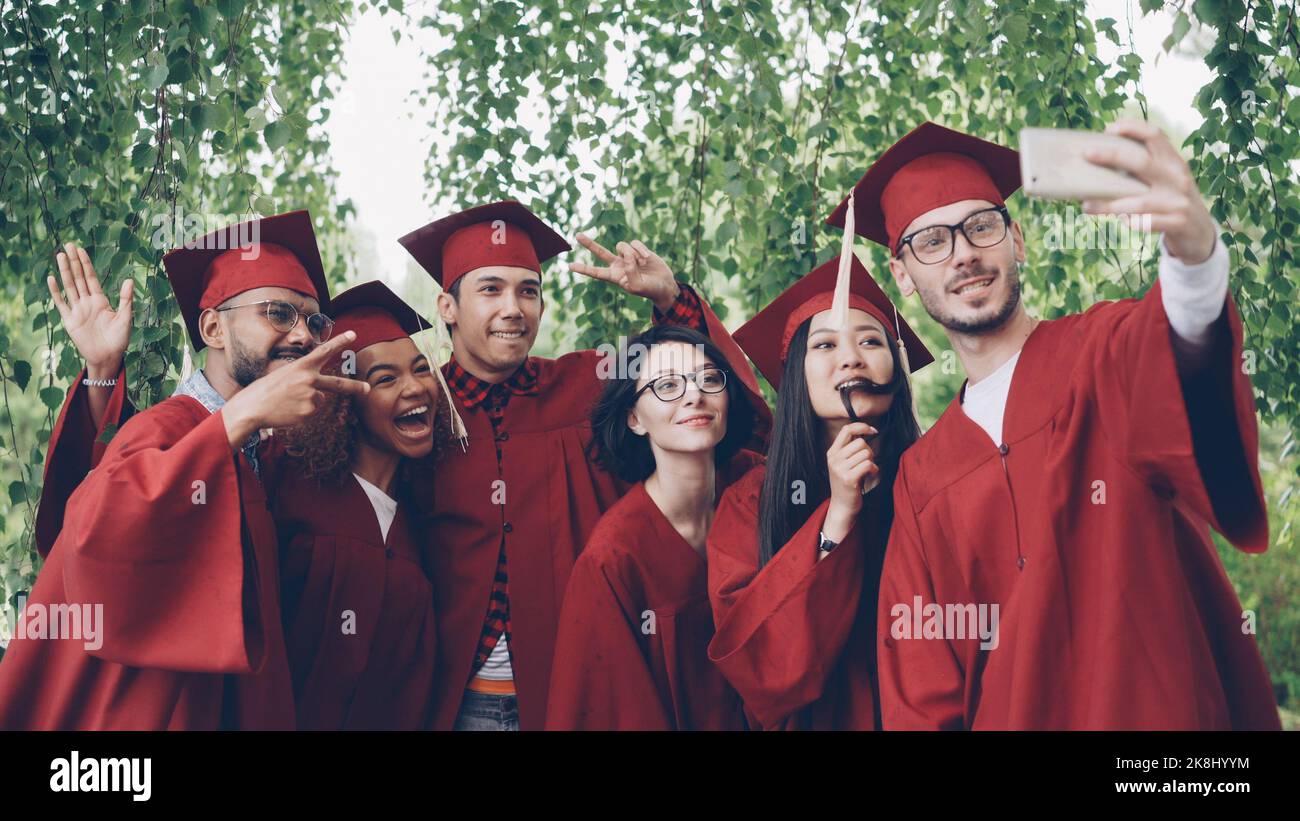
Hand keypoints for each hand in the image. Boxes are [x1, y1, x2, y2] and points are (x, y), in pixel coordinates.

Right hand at [47, 243, 133, 377]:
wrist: (108, 357)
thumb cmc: (119, 339)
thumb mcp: (125, 318)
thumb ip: (125, 299)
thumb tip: (129, 280)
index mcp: (101, 300)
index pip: (91, 278)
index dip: (86, 264)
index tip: (81, 250)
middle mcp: (87, 302)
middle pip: (78, 278)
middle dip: (73, 262)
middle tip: (68, 245)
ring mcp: (77, 310)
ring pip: (69, 286)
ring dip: (64, 271)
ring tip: (59, 256)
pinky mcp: (70, 320)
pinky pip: (61, 303)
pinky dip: (56, 292)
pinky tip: (52, 279)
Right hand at [220, 330, 369, 448]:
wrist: (251, 408)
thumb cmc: (265, 390)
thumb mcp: (284, 375)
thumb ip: (305, 379)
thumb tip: (322, 396)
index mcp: (301, 366)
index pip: (324, 351)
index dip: (340, 342)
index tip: (353, 334)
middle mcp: (309, 379)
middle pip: (338, 384)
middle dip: (355, 387)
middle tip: (367, 388)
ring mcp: (310, 396)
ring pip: (319, 400)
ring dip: (307, 402)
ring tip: (287, 401)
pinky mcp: (308, 411)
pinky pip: (312, 411)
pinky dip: (302, 412)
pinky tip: (288, 409)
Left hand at [568, 233, 679, 310]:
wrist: (664, 284)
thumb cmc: (649, 289)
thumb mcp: (637, 286)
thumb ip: (629, 270)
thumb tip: (626, 253)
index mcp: (614, 277)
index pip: (596, 272)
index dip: (584, 269)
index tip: (570, 266)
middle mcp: (618, 265)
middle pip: (600, 252)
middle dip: (589, 244)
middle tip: (577, 235)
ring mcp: (628, 256)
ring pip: (622, 246)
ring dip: (633, 254)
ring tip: (642, 264)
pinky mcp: (638, 249)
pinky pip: (635, 243)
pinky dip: (641, 250)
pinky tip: (647, 258)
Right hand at [822, 422, 879, 542]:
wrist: (842, 506)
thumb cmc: (848, 483)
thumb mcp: (843, 463)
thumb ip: (850, 448)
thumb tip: (865, 431)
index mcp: (832, 453)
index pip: (846, 430)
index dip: (862, 426)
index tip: (872, 430)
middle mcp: (834, 459)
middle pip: (860, 442)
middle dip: (869, 450)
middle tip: (868, 462)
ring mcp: (840, 469)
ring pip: (866, 453)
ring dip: (872, 461)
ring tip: (868, 469)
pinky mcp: (849, 478)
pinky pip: (868, 464)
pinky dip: (874, 469)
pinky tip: (871, 474)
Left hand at [1081, 119, 1217, 264]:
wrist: (1200, 232)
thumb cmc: (1171, 201)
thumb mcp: (1165, 179)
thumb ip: (1143, 168)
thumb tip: (1101, 157)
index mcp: (1173, 162)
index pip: (1155, 135)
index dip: (1133, 127)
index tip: (1109, 129)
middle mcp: (1177, 177)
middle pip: (1142, 161)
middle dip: (1112, 156)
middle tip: (1086, 153)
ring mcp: (1179, 201)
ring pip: (1139, 201)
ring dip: (1110, 204)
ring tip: (1087, 206)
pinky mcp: (1179, 223)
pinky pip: (1149, 223)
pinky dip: (1133, 223)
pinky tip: (1121, 222)